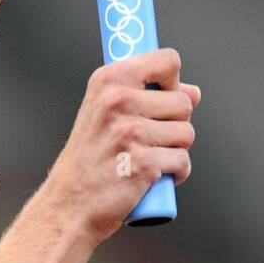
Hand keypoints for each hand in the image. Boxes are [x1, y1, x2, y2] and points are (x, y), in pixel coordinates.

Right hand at [38, 47, 199, 245]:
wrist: (70, 202)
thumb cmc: (89, 158)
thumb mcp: (105, 113)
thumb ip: (147, 95)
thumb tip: (193, 92)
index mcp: (108, 80)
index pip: (168, 61)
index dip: (172, 81)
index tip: (160, 96)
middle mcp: (117, 101)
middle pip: (184, 102)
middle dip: (173, 123)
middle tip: (144, 139)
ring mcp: (130, 132)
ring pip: (186, 133)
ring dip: (173, 150)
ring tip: (145, 157)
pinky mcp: (143, 162)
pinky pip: (182, 161)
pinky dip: (174, 173)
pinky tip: (151, 177)